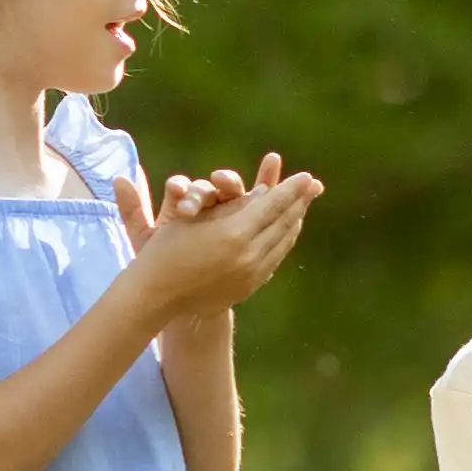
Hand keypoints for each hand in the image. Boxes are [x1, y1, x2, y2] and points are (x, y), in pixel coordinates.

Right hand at [119, 153, 318, 316]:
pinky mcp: (250, 286)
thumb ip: (231, 204)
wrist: (158, 294)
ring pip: (282, 242)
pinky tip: (286, 230)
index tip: (307, 176)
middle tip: (313, 186)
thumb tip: (265, 192)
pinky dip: (283, 241)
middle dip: (299, 202)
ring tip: (302, 205)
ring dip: (294, 221)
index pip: (272, 206)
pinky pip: (275, 257)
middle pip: (283, 224)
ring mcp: (252, 274)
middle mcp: (249, 255)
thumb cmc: (167, 248)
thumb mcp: (194, 217)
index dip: (291, 189)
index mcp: (235, 233)